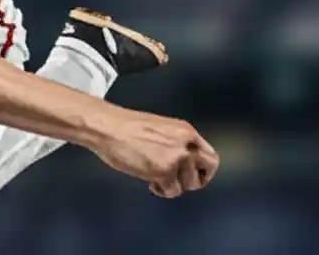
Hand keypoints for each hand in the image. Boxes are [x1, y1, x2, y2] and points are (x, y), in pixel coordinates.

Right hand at [88, 105, 219, 198]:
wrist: (108, 128)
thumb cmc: (126, 127)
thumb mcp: (161, 129)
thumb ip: (176, 142)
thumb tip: (182, 162)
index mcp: (186, 131)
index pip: (209, 153)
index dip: (202, 168)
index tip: (190, 174)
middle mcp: (186, 143)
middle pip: (209, 167)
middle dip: (197, 179)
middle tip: (180, 182)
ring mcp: (176, 158)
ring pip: (190, 183)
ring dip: (175, 185)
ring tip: (158, 179)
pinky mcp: (164, 172)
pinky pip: (173, 191)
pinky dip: (163, 191)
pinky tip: (150, 183)